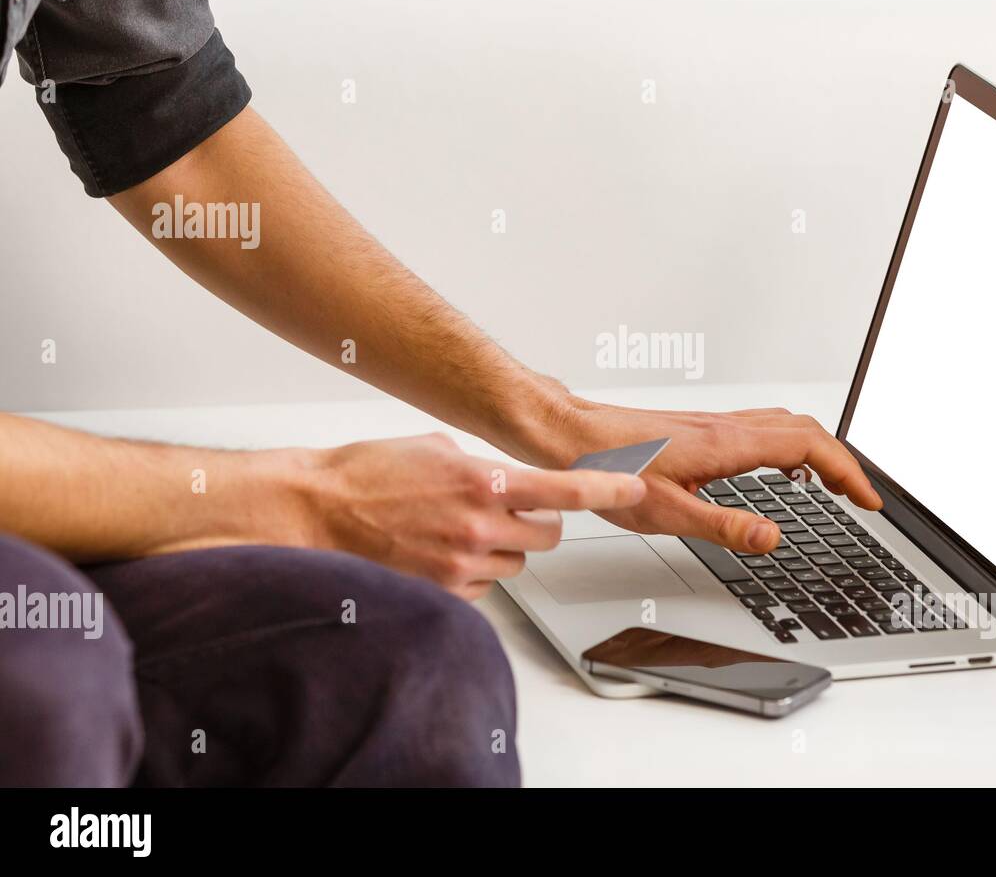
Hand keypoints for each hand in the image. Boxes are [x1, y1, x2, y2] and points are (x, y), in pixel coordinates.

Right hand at [305, 433, 645, 598]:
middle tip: (508, 510)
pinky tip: (435, 552)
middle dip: (536, 523)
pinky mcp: (442, 594)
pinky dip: (470, 573)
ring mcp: (461, 565)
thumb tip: (502, 477)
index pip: (566, 489)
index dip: (608, 487)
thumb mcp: (434, 448)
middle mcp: (479, 526)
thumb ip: (481, 464)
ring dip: (500, 549)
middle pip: (547, 536)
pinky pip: (481, 589)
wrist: (313, 512)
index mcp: (483, 481)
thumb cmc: (364, 475)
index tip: (635, 486)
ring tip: (454, 529)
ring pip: (515, 565)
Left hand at [551, 403, 881, 553]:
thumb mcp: (668, 512)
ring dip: (816, 450)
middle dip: (841, 461)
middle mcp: (727, 426)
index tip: (868, 499)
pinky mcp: (700, 427)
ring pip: (784, 425)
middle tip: (858, 495)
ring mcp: (714, 423)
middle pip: (806, 429)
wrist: (571, 435)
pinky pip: (761, 428)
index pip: (811, 446)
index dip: (848, 471)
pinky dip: (787, 445)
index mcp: (729, 444)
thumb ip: (725, 527)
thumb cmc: (609, 467)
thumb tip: (773, 537)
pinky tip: (774, 469)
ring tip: (829, 484)